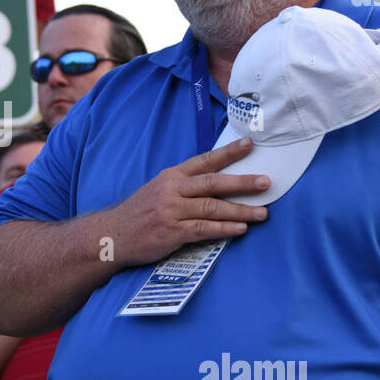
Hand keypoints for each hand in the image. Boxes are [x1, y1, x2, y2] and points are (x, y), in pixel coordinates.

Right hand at [104, 139, 270, 266]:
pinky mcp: (171, 233)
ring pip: (212, 208)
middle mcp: (172, 190)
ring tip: (262, 213)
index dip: (228, 153)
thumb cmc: (142, 212)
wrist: (113, 235)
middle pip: (213, 183)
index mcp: (171, 176)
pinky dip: (223, 229)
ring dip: (240, 211)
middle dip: (242, 182)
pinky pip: (202, 230)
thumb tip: (220, 182)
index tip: (250, 144)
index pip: (204, 160)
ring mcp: (171, 211)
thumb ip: (185, 185)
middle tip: (266, 182)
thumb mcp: (160, 189)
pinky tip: (240, 230)